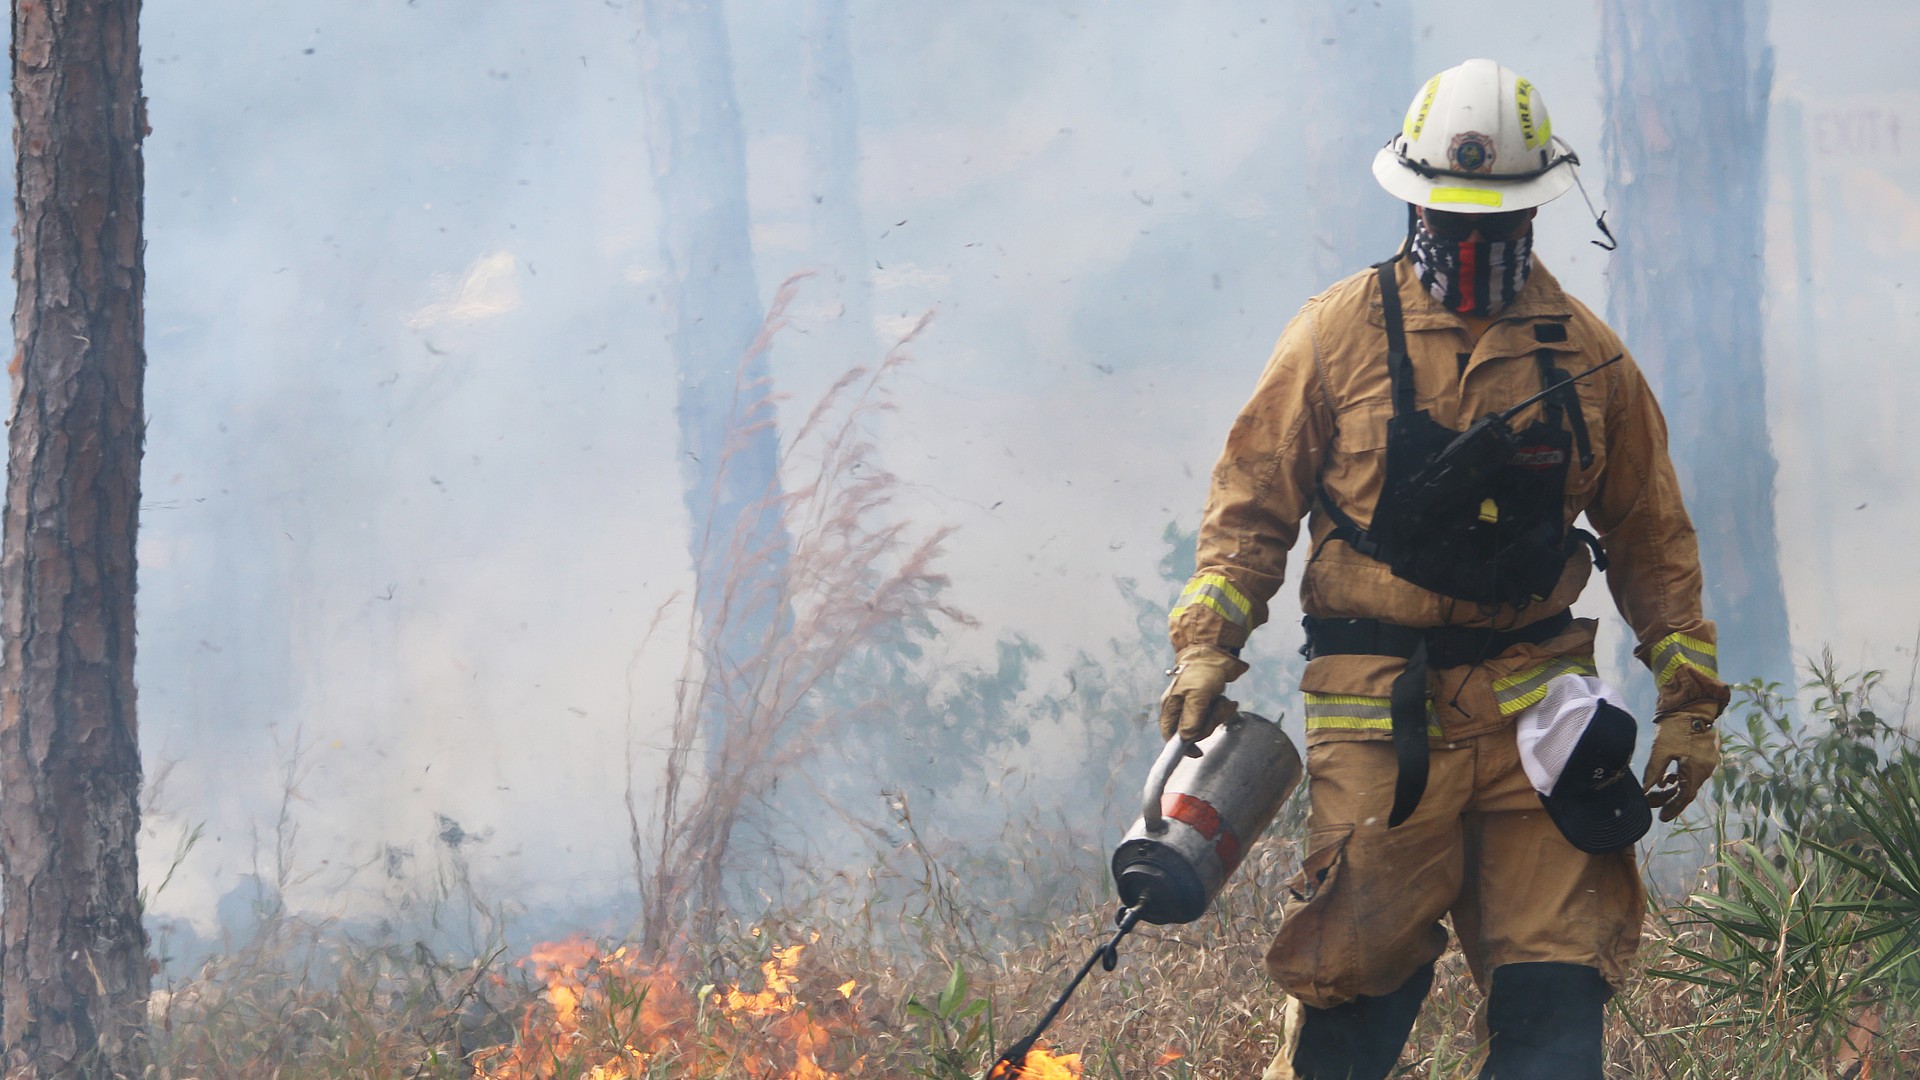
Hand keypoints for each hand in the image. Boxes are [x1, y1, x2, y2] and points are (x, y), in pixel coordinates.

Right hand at [1158, 645, 1248, 746]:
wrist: (1216, 654)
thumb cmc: (1203, 673)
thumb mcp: (1198, 696)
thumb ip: (1191, 718)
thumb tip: (1186, 739)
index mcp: (1170, 707)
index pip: (1170, 735)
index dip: (1182, 746)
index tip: (1198, 752)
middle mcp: (1179, 708)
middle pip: (1192, 731)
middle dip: (1208, 723)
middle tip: (1217, 709)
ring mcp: (1193, 706)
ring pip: (1205, 724)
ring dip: (1218, 714)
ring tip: (1223, 701)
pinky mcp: (1206, 703)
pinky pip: (1214, 715)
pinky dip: (1222, 709)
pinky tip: (1226, 701)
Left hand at [1642, 707, 1719, 821]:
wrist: (1693, 705)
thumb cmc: (1675, 727)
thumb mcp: (1660, 749)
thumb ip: (1654, 772)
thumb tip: (1645, 790)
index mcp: (1696, 771)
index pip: (1684, 797)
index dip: (1672, 808)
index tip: (1661, 818)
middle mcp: (1706, 769)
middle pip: (1687, 791)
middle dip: (1670, 800)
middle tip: (1655, 805)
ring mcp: (1708, 762)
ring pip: (1690, 782)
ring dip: (1675, 789)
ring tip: (1659, 791)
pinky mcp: (1706, 754)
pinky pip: (1694, 773)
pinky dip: (1681, 778)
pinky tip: (1668, 776)